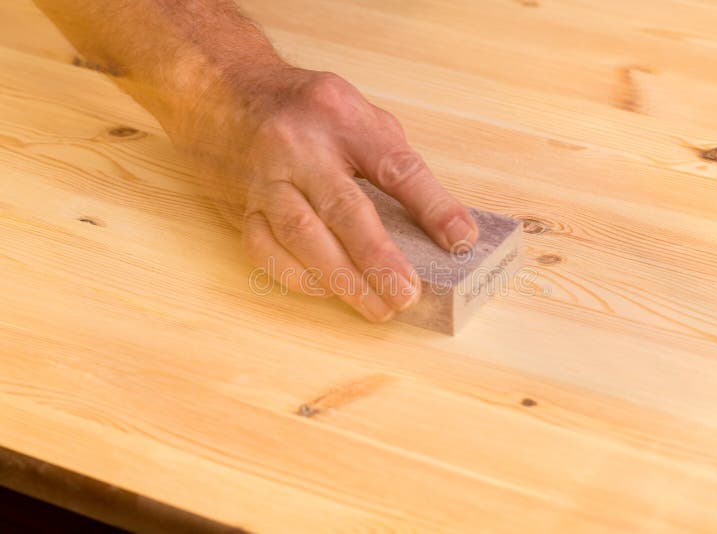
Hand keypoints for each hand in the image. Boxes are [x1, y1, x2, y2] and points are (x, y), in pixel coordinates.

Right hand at [172, 66, 478, 321]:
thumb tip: (440, 225)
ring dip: (341, 279)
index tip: (459, 241)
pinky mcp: (240, 204)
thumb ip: (395, 164)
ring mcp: (264, 177)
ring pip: (301, 235)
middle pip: (343, 208)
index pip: (394, 166)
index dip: (432, 206)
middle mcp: (298, 145)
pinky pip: (263, 249)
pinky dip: (296, 276)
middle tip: (407, 295)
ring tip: (376, 307)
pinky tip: (325, 290)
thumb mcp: (360, 117)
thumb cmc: (307, 111)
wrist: (227, 93)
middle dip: (378, 259)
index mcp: (340, 116)